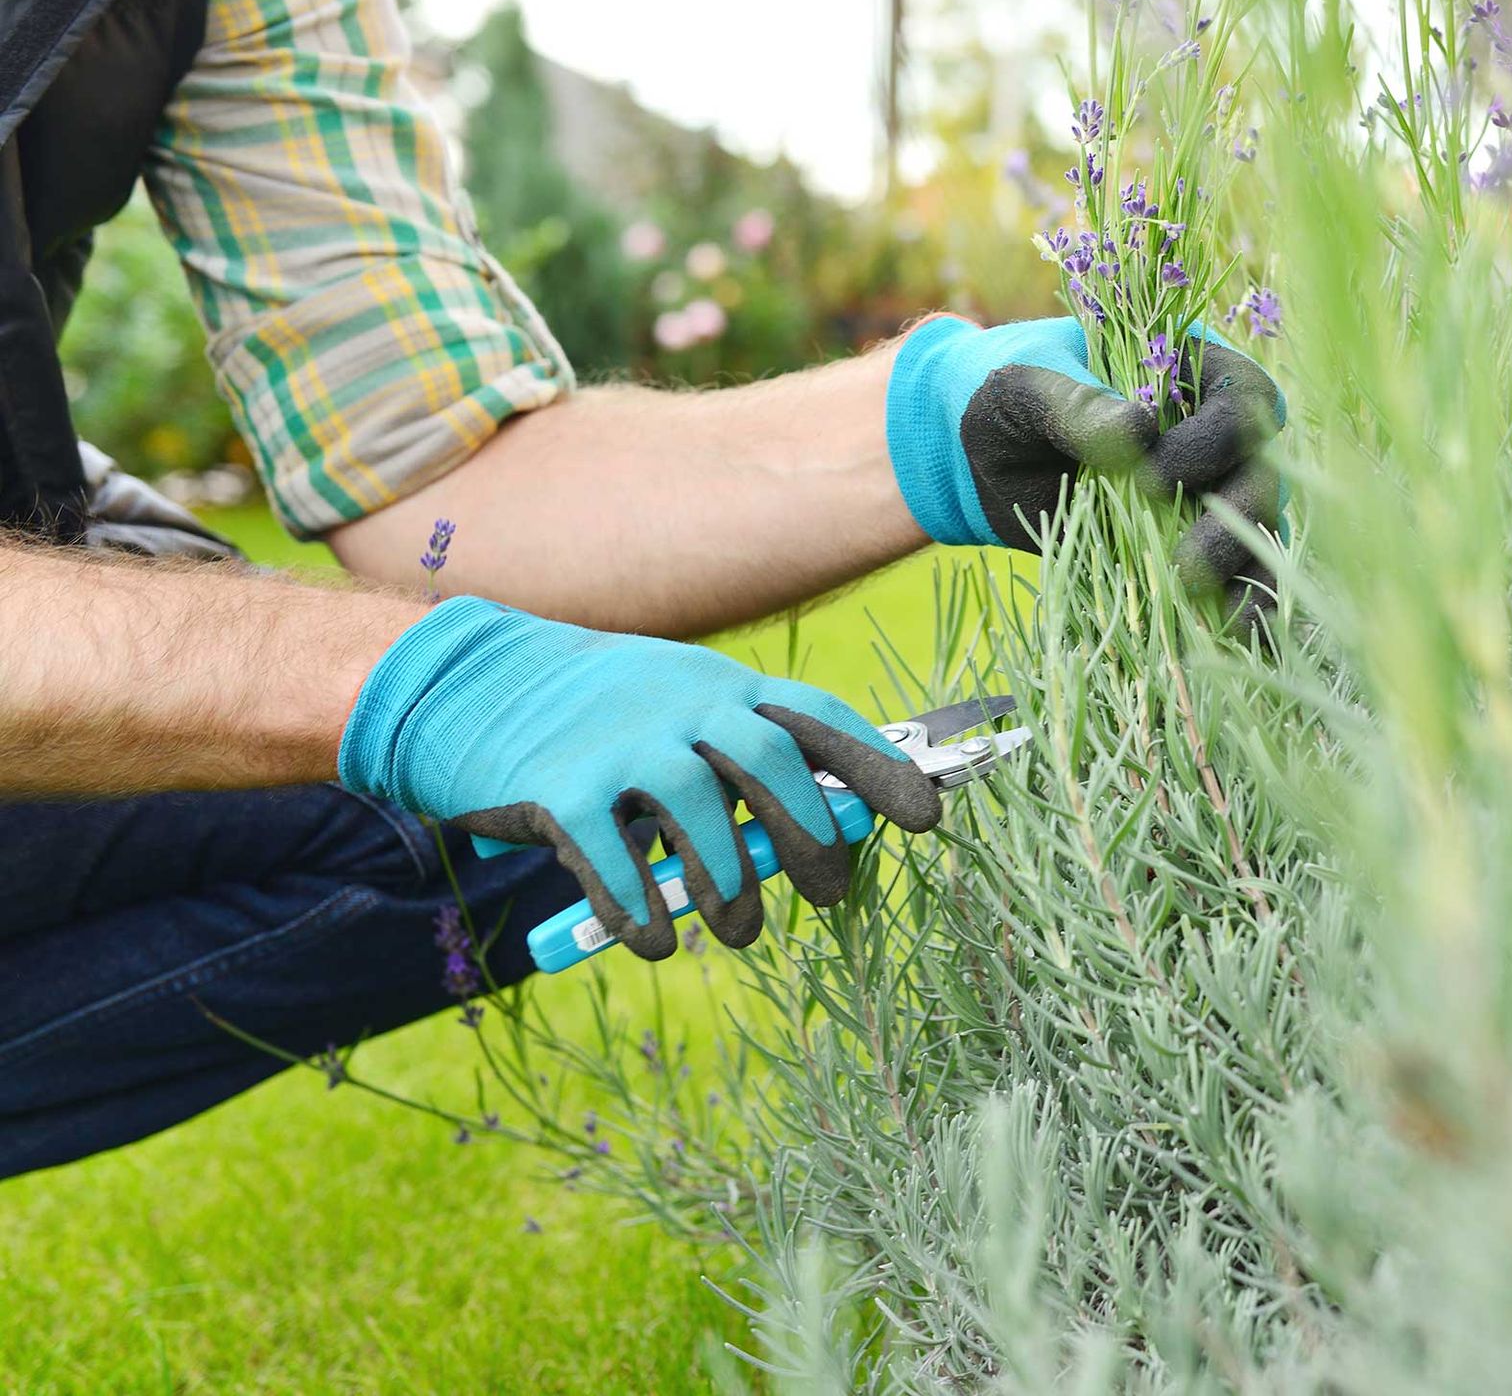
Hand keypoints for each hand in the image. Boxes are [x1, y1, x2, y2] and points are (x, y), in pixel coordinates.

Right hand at [338, 599, 940, 958]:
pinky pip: (613, 863)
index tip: (929, 817)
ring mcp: (618, 745)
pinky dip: (640, 913)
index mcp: (722, 686)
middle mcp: (679, 705)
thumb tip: (838, 831)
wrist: (468, 683)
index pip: (819, 719)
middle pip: (770, 766)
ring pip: (699, 815)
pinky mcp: (557, 789)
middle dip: (812, 837)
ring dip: (731, 887)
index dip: (879, 768)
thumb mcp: (681, 708)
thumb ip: (748, 758)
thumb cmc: (600, 713)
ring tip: (741, 932)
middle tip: (832, 893)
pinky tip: (655, 943)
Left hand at [886, 315, 1288, 630]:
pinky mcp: (1184, 548)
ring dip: (1246, 574)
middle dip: (1236, 522)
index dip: (1221, 438)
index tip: (1156, 475)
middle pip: (1262, 474)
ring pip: (1257, 533)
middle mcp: (1214, 433)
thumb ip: (1078, 403)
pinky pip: (1230, 579)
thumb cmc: (1004, 397)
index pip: (1246, 397)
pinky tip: (1234, 640)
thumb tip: (1141, 429)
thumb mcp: (1027, 388)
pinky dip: (1239, 609)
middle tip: (1189, 564)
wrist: (972, 454)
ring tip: (1221, 619)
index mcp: (1190, 371)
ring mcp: (1204, 495)